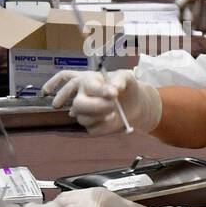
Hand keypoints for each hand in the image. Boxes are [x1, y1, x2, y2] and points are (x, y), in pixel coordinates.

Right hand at [43, 69, 161, 134]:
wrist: (137, 104)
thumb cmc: (129, 86)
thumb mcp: (129, 77)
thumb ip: (122, 79)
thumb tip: (114, 87)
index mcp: (85, 79)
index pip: (68, 80)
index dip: (85, 88)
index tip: (111, 93)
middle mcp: (80, 94)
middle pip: (76, 102)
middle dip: (94, 106)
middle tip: (111, 104)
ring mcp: (84, 111)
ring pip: (81, 117)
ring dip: (99, 115)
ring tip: (113, 112)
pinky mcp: (91, 125)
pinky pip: (90, 129)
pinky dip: (102, 126)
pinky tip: (111, 121)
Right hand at [175, 0, 205, 41]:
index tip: (179, 5)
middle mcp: (193, 4)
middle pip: (181, 7)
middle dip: (183, 13)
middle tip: (189, 20)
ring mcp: (192, 14)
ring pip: (181, 17)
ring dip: (183, 21)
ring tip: (190, 26)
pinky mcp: (193, 24)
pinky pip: (185, 26)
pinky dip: (185, 28)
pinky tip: (190, 30)